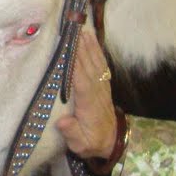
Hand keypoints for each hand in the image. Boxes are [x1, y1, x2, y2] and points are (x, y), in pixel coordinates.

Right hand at [55, 28, 120, 161]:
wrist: (112, 140)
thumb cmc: (91, 141)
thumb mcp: (81, 145)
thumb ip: (72, 133)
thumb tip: (63, 122)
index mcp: (89, 106)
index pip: (83, 84)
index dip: (77, 68)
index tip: (70, 53)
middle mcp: (97, 93)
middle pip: (89, 68)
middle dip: (81, 50)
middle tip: (72, 32)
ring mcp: (102, 86)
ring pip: (96, 63)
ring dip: (89, 46)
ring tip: (81, 30)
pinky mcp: (104, 83)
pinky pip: (101, 64)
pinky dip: (96, 50)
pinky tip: (91, 38)